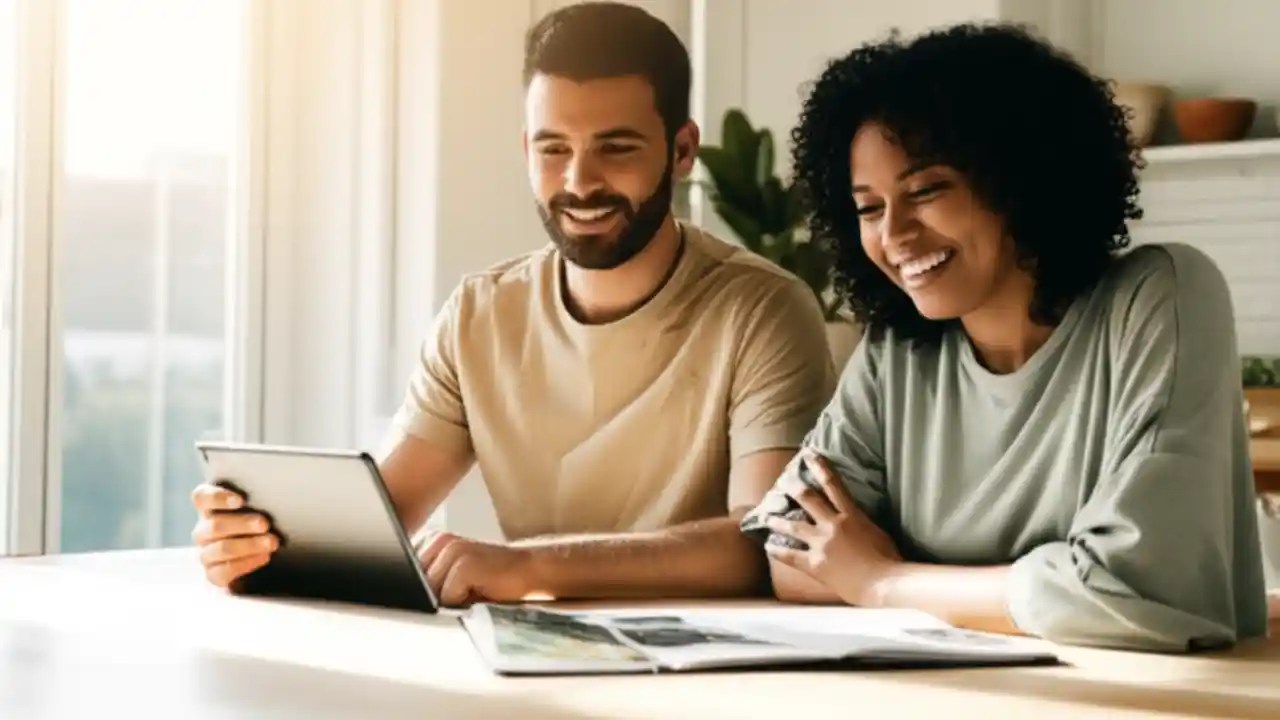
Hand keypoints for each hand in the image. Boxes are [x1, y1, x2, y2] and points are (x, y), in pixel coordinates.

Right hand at [191, 483, 279, 590]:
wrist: (264, 555)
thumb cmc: (261, 522)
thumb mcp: (259, 507)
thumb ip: (259, 498)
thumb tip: (277, 487)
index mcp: (209, 507)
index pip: (202, 497)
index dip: (218, 498)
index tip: (240, 500)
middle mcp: (204, 530)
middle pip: (215, 525)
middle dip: (242, 524)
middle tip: (265, 523)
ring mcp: (206, 554)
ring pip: (221, 549)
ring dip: (249, 545)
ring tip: (272, 542)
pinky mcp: (214, 574)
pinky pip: (224, 572)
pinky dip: (246, 563)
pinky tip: (264, 557)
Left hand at [417, 532, 540, 606]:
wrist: (530, 571)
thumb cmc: (492, 581)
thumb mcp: (455, 578)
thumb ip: (431, 581)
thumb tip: (407, 600)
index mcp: (432, 541)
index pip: (406, 573)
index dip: (417, 591)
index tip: (434, 597)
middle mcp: (440, 540)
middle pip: (415, 585)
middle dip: (432, 598)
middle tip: (463, 594)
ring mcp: (453, 549)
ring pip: (430, 592)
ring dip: (449, 602)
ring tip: (472, 592)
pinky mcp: (465, 564)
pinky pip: (448, 597)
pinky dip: (462, 603)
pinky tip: (481, 591)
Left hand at [763, 450, 900, 606]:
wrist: (883, 584)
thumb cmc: (889, 560)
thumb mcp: (877, 532)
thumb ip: (862, 521)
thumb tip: (856, 516)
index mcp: (851, 515)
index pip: (833, 484)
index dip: (819, 467)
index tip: (808, 455)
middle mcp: (832, 525)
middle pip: (808, 499)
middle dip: (793, 487)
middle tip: (782, 481)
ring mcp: (821, 544)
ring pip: (794, 526)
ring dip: (778, 520)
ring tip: (767, 516)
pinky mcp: (815, 564)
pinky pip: (790, 555)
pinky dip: (778, 550)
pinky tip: (768, 546)